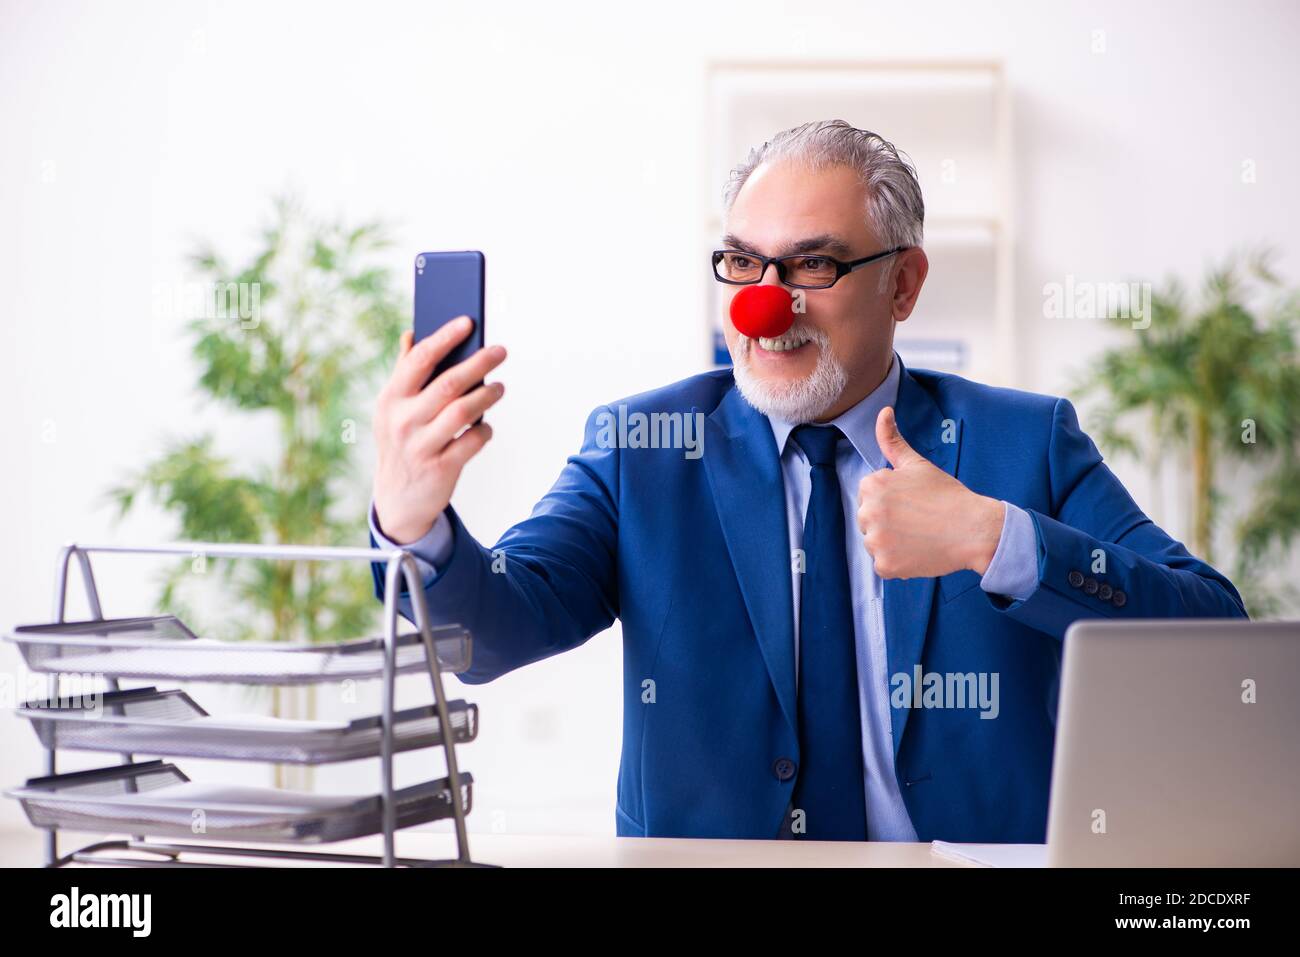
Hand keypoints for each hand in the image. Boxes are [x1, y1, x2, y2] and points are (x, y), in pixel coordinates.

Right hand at [372, 317, 506, 543]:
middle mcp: (403, 421)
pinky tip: (486, 426)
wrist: (398, 500)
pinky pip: (472, 442)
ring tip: (499, 387)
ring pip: (464, 412)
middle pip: (449, 383)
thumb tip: (412, 334)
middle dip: (479, 363)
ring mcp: (421, 445)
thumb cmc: (401, 442)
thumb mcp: (392, 409)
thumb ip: (403, 372)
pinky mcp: (441, 468)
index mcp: (390, 399)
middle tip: (500, 350)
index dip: (445, 338)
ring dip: (487, 396)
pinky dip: (484, 431)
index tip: (468, 322)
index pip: (419, 360)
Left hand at [856, 406, 1004, 578]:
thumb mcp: (917, 464)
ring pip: (874, 543)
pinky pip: (883, 565)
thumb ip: (892, 440)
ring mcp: (875, 541)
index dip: (892, 500)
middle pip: (868, 520)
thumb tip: (883, 411)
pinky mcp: (885, 565)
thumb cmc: (947, 495)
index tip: (913, 502)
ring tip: (919, 535)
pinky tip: (918, 552)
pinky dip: (898, 562)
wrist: (974, 529)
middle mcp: (867, 512)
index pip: (868, 496)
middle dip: (888, 521)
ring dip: (891, 542)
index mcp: (872, 486)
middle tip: (918, 520)